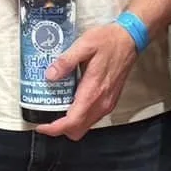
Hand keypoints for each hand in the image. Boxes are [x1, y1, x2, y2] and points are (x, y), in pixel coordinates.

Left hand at [33, 22, 138, 139]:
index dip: (54, 129)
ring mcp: (107, 104)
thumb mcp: (84, 45)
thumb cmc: (109, 41)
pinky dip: (79, 116)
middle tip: (45, 116)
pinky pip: (91, 118)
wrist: (130, 39)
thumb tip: (50, 75)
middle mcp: (102, 102)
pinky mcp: (109, 101)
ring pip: (85, 126)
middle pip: (77, 130)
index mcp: (93, 91)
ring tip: (55, 107)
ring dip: (69, 123)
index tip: (41, 126)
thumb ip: (66, 61)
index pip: (72, 121)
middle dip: (59, 129)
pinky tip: (70, 101)